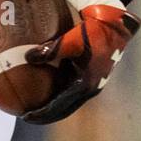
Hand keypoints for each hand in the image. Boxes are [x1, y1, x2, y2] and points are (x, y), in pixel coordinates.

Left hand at [21, 0, 140, 124]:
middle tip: (27, 116)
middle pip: (65, 108)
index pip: (60, 106)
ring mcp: (94, 82)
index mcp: (85, 85)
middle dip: (47, 114)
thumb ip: (49, 51)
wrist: (113, 23)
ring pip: (70, 100)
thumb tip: (28, 57)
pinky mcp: (93, 74)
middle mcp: (91, 88)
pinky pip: (73, 89)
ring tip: (37, 106)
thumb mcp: (69, 41)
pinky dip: (61, 92)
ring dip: (55, 105)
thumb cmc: (91, 31)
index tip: (26, 116)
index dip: (43, 113)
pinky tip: (49, 88)